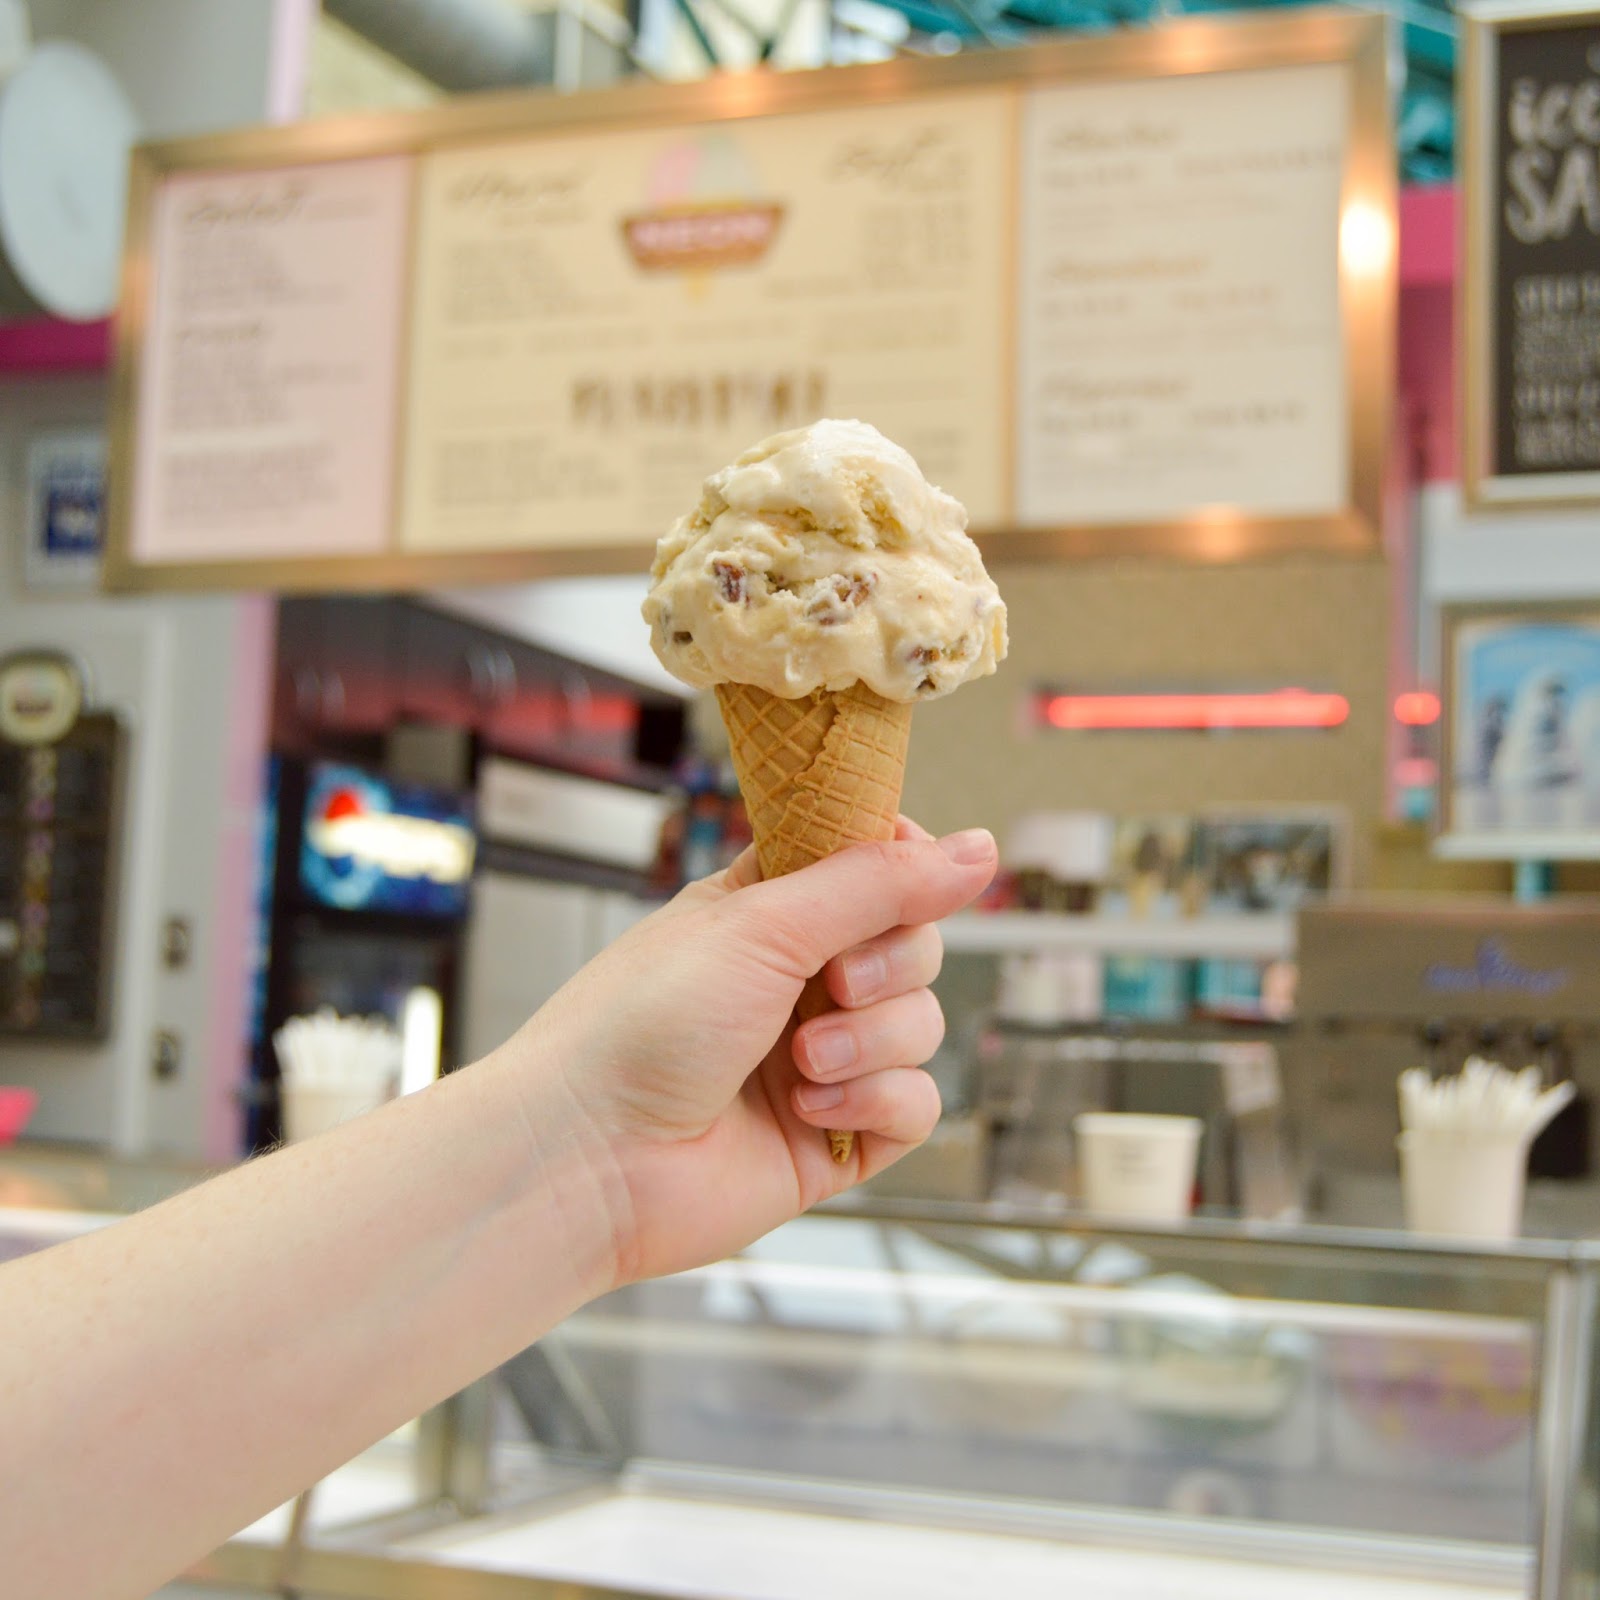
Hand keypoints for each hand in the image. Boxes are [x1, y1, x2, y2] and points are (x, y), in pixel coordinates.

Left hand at [492, 820, 996, 1286]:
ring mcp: (822, 1059)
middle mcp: (801, 979)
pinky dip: (875, 1101)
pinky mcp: (836, 1134)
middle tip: (829, 985)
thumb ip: (876, 883)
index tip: (902, 876)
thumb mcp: (761, 925)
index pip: (874, 862)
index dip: (903, 866)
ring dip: (872, 1041)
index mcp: (772, 909)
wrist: (589, 1158)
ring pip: (923, 1024)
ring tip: (800, 1063)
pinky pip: (916, 1103)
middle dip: (887, 966)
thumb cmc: (639, 1025)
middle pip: (916, 945)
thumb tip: (980, 848)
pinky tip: (809, 1111)